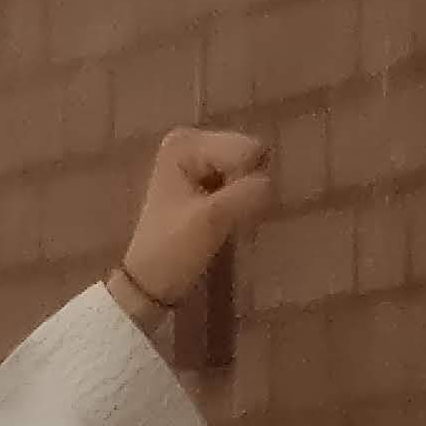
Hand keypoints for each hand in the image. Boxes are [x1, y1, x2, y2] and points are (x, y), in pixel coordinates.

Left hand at [115, 125, 272, 309]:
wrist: (152, 284)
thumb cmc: (173, 251)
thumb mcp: (211, 219)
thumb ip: (247, 193)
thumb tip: (273, 181)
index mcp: (186, 142)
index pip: (248, 149)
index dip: (243, 182)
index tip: (219, 210)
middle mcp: (192, 141)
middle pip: (250, 155)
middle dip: (244, 188)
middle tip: (222, 216)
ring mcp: (200, 161)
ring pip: (251, 171)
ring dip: (244, 198)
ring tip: (222, 220)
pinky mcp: (208, 180)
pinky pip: (244, 183)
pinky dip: (241, 203)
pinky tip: (224, 220)